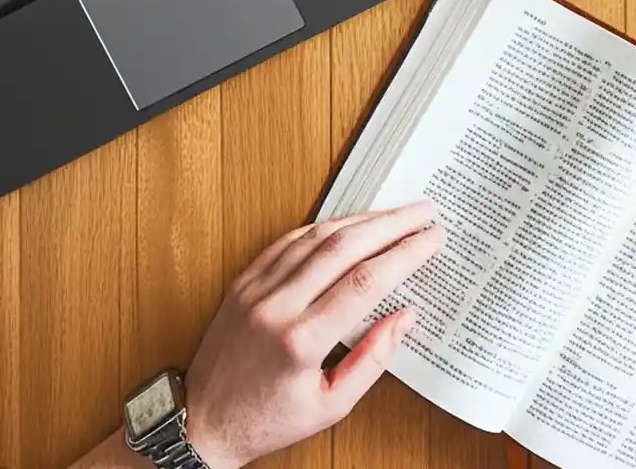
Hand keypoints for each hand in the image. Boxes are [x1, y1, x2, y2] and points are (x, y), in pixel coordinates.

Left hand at [183, 200, 443, 468]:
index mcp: (302, 341)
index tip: (432, 239)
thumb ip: (372, 360)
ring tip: (393, 215)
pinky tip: (347, 224)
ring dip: (360, 220)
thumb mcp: (331, 407)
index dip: (405, 254)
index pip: (366, 281)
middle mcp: (276, 306)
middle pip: (345, 247)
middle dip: (391, 224)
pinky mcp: (243, 283)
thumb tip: (406, 317)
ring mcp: (256, 290)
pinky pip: (287, 242)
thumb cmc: (268, 420)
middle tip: (424, 213)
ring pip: (316, 237)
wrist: (202, 422)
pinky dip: (322, 228)